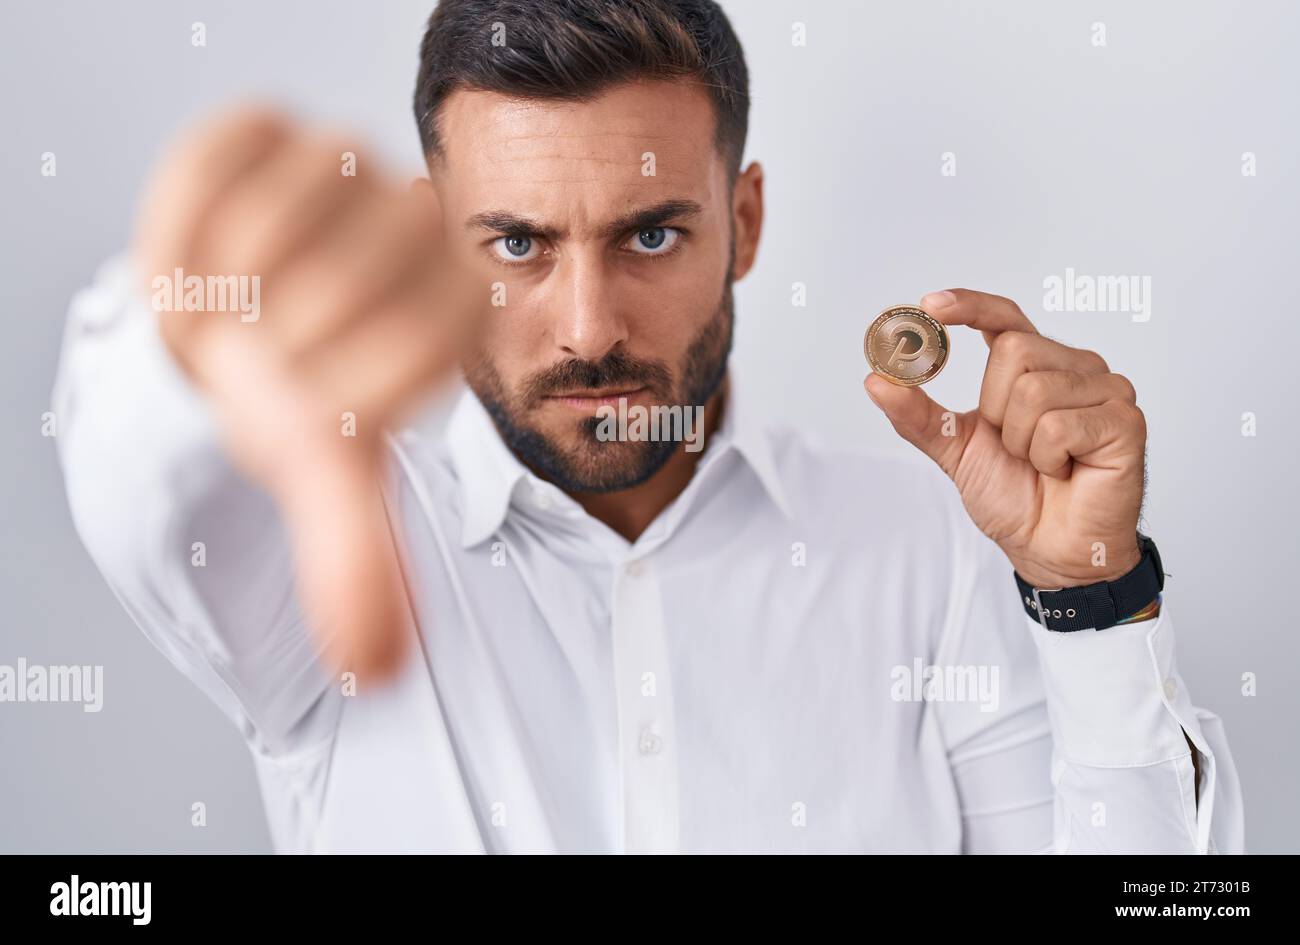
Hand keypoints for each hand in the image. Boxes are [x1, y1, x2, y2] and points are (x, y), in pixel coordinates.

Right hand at [133, 105, 476, 682]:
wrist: (228, 329)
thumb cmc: (293, 401)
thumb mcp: (327, 483)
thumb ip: (358, 563)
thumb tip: (373, 671)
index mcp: (456, 306)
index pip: (430, 339)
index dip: (348, 389)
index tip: (310, 404)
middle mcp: (420, 222)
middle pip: (367, 272)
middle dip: (293, 341)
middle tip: (269, 358)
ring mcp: (347, 166)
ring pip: (291, 215)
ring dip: (236, 286)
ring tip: (237, 310)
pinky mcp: (269, 127)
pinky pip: (222, 160)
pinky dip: (186, 227)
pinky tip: (203, 260)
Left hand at [864, 289, 1144, 588]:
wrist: (1050, 550)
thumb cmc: (1015, 497)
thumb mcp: (954, 450)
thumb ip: (918, 414)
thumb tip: (875, 380)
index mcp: (1036, 365)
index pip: (1003, 317)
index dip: (968, 305)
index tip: (929, 306)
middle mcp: (1074, 367)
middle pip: (1013, 350)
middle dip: (995, 409)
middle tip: (1013, 446)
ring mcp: (1107, 390)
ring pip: (1034, 389)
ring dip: (1021, 441)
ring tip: (1042, 463)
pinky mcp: (1125, 421)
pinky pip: (1059, 426)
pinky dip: (1047, 458)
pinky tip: (1065, 472)